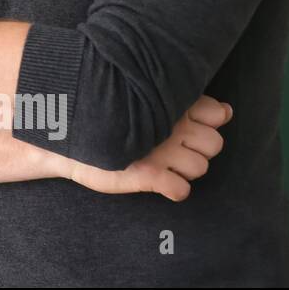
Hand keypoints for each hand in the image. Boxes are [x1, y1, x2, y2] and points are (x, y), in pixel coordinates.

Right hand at [67, 95, 233, 200]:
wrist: (61, 138)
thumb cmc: (102, 118)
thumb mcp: (140, 100)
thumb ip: (183, 104)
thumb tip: (227, 110)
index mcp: (170, 103)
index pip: (215, 114)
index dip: (207, 122)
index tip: (186, 124)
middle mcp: (170, 125)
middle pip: (214, 144)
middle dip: (199, 147)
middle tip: (173, 145)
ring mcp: (160, 151)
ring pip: (200, 167)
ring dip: (185, 168)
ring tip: (162, 162)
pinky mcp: (148, 175)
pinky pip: (181, 190)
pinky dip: (174, 189)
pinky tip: (160, 181)